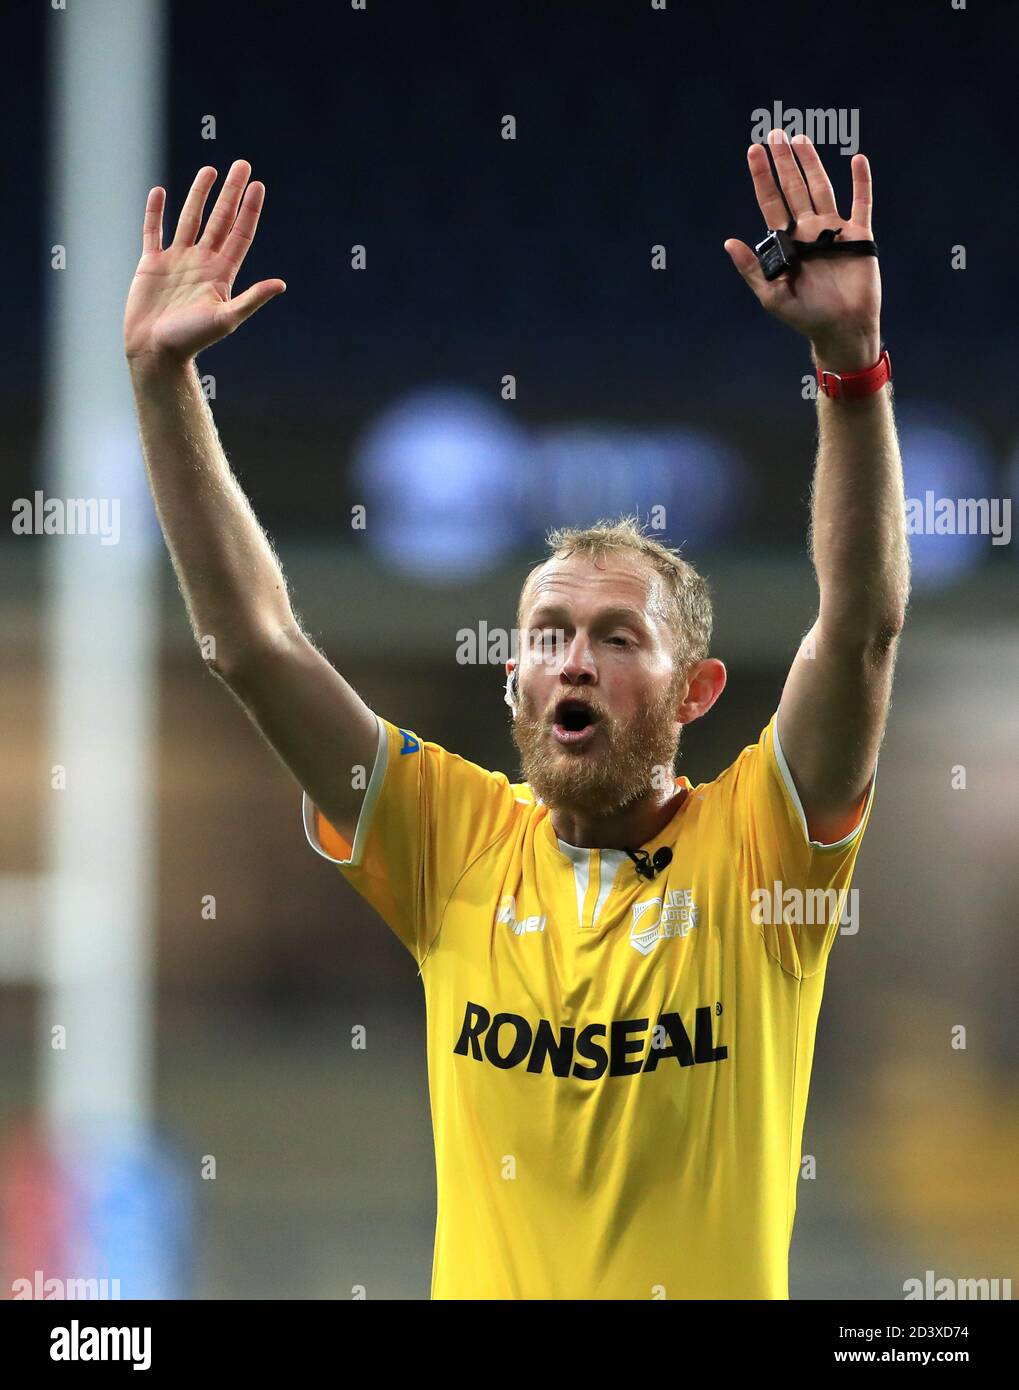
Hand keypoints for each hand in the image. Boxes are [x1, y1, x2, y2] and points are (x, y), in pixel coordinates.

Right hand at [123, 160, 284, 365]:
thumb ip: (252, 299)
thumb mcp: (226, 318)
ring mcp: (176, 261)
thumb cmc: (191, 340)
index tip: (258, 185)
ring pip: (190, 218)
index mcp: (221, 273)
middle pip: (220, 219)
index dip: (249, 209)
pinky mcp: (151, 264)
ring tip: (210, 170)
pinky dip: (155, 211)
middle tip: (242, 164)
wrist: (155, 352)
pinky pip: (153, 231)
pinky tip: (159, 191)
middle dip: (231, 193)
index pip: (240, 233)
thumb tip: (282, 284)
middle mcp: (201, 262)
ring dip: (199, 194)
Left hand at [724, 130, 880, 371]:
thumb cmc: (805, 316)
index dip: (762, 177)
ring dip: (812, 163)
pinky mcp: (859, 236)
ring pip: (822, 188)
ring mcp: (834, 230)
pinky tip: (856, 159)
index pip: (771, 202)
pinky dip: (861, 183)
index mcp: (787, 243)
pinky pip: (862, 203)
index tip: (753, 152)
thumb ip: (753, 268)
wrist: (841, 329)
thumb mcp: (772, 296)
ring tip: (800, 138)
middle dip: (783, 162)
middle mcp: (809, 231)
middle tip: (774, 134)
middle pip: (794, 188)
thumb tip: (728, 242)